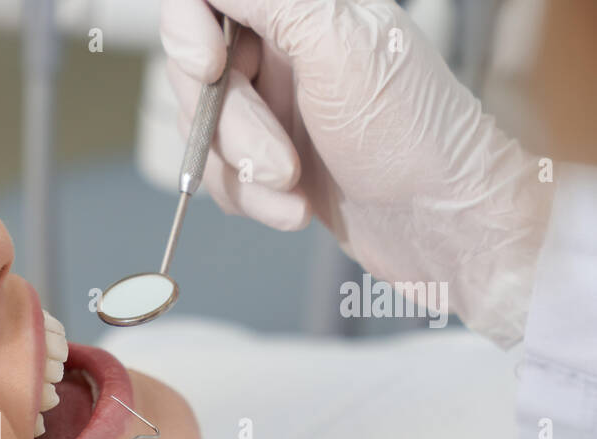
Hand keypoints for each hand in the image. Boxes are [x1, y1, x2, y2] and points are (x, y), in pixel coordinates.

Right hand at [159, 0, 553, 347]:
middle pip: (196, 69)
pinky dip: (248, 198)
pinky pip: (218, 173)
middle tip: (275, 158)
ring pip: (202, 128)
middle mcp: (285, 47)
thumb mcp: (336, 43)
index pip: (204, 0)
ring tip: (290, 185)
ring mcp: (274, 104)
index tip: (212, 69)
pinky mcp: (267, 157)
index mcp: (305, 6)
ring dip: (240, 170)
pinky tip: (294, 207)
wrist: (440, 224)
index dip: (189, 31)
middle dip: (228, 124)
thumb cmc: (412, 133)